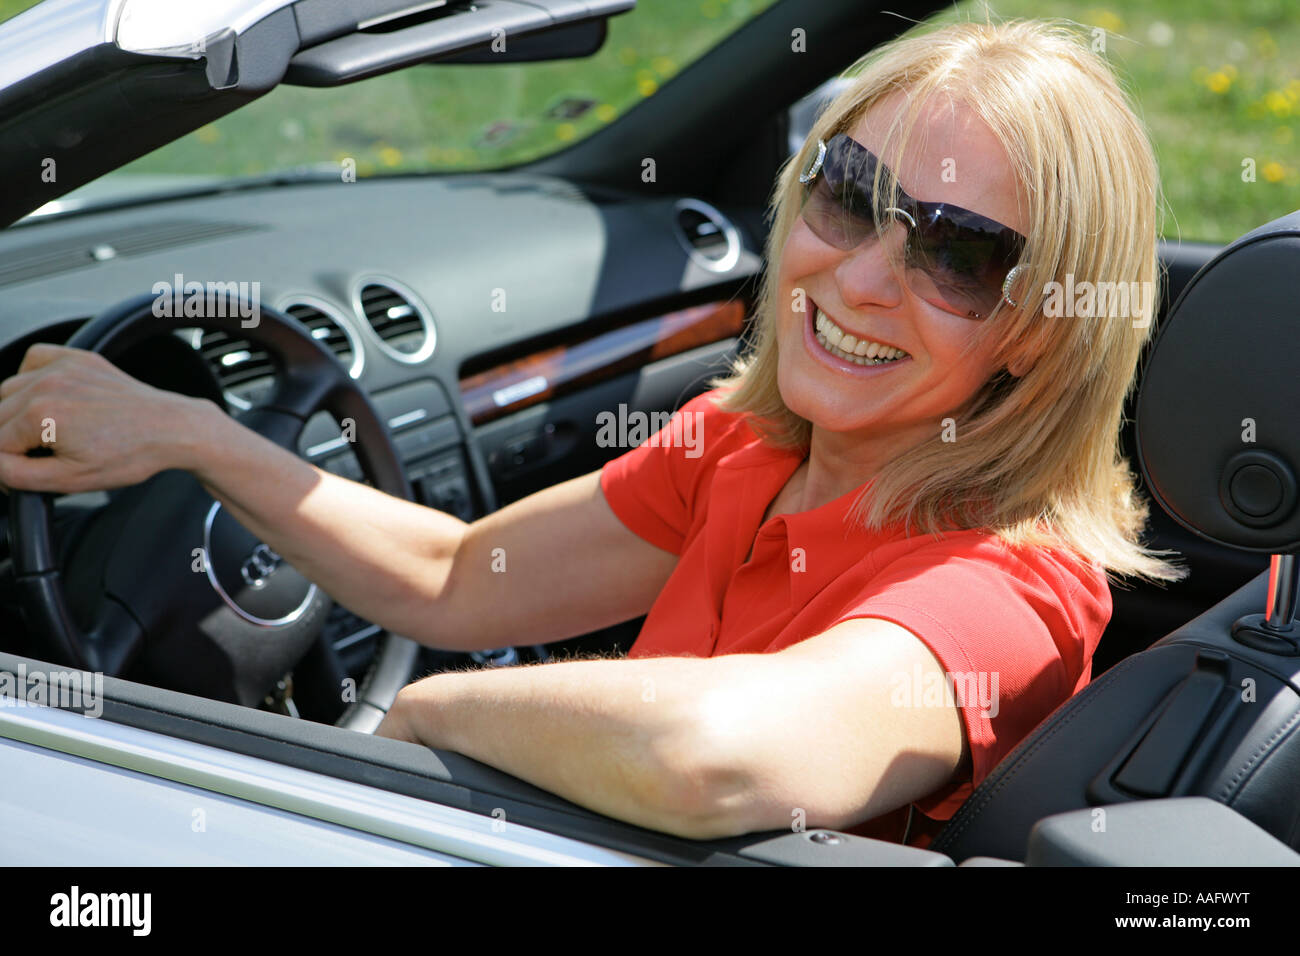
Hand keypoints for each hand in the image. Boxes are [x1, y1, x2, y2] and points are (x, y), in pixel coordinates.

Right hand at [0, 343, 212, 493]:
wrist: (170, 428)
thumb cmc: (130, 455)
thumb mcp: (70, 480)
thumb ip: (16, 474)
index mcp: (39, 415)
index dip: (6, 465)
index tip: (24, 473)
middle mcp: (46, 384)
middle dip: (10, 441)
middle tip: (39, 457)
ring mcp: (62, 366)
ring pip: (8, 390)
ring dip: (16, 412)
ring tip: (47, 433)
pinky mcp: (77, 357)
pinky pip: (32, 360)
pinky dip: (30, 378)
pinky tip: (47, 399)